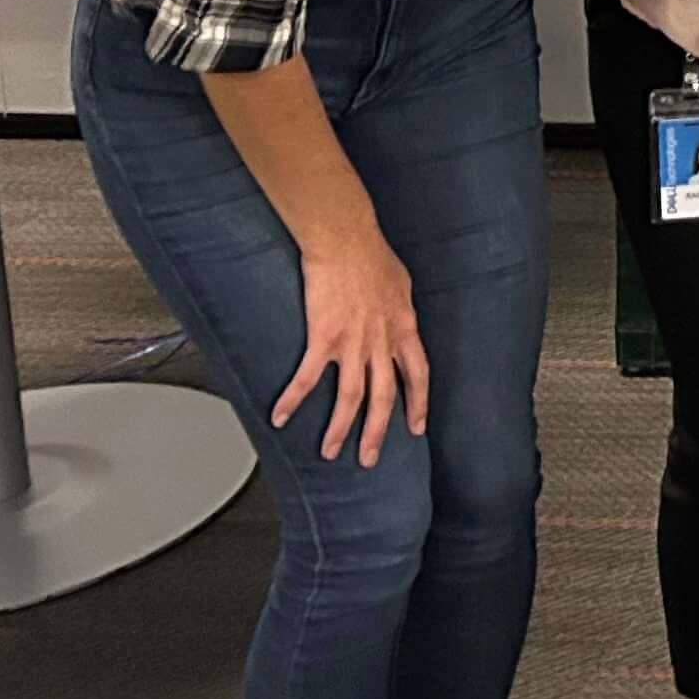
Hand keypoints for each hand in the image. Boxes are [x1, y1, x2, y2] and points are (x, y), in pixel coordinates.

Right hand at [277, 234, 428, 463]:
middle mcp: (381, 342)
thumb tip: (400, 318)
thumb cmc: (372, 255)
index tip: (416, 427)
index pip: (418, 375)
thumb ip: (400, 309)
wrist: (346, 240)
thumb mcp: (401, 284)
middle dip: (377, 432)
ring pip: (350, 397)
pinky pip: (306, 378)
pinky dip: (292, 400)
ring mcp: (353, 343)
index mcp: (403, 329)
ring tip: (331, 452)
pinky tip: (280, 418)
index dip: (418, 403)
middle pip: (383, 397)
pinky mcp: (323, 338)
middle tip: (369, 459)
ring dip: (339, 428)